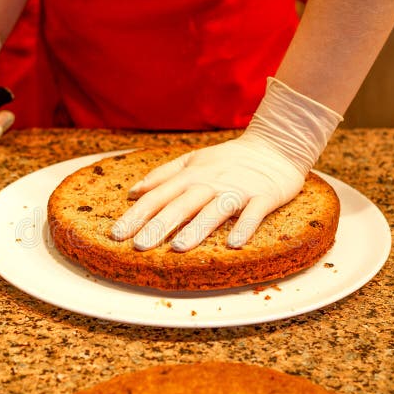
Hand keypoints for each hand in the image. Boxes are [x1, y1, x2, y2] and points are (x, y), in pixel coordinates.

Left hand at [110, 77, 342, 251]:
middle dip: (159, 225)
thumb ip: (162, 176)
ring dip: (197, 228)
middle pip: (181, 205)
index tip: (116, 235)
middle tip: (139, 246)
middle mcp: (210, 183)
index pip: (158, 197)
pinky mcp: (264, 196)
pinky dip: (244, 227)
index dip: (137, 215)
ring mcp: (238, 190)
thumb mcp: (193, 161)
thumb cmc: (230, 159)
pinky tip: (234, 244)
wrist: (277, 145)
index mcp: (191, 176)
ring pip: (214, 210)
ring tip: (178, 248)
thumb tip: (132, 193)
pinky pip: (253, 213)